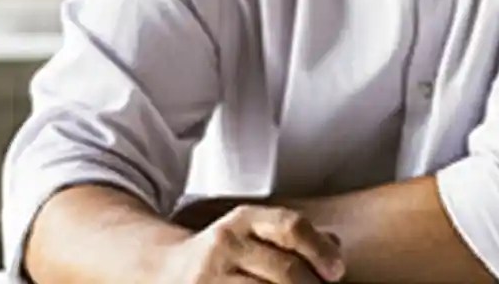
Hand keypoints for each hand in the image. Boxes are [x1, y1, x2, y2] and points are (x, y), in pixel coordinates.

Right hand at [156, 204, 345, 283]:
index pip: (290, 227)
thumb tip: (335, 246)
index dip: (320, 250)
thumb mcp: (253, 231)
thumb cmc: (224, 252)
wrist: (161, 269)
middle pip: (283, 269)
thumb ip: (294, 236)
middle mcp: (224, 245)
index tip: (337, 271)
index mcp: (243, 221)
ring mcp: (208, 277)